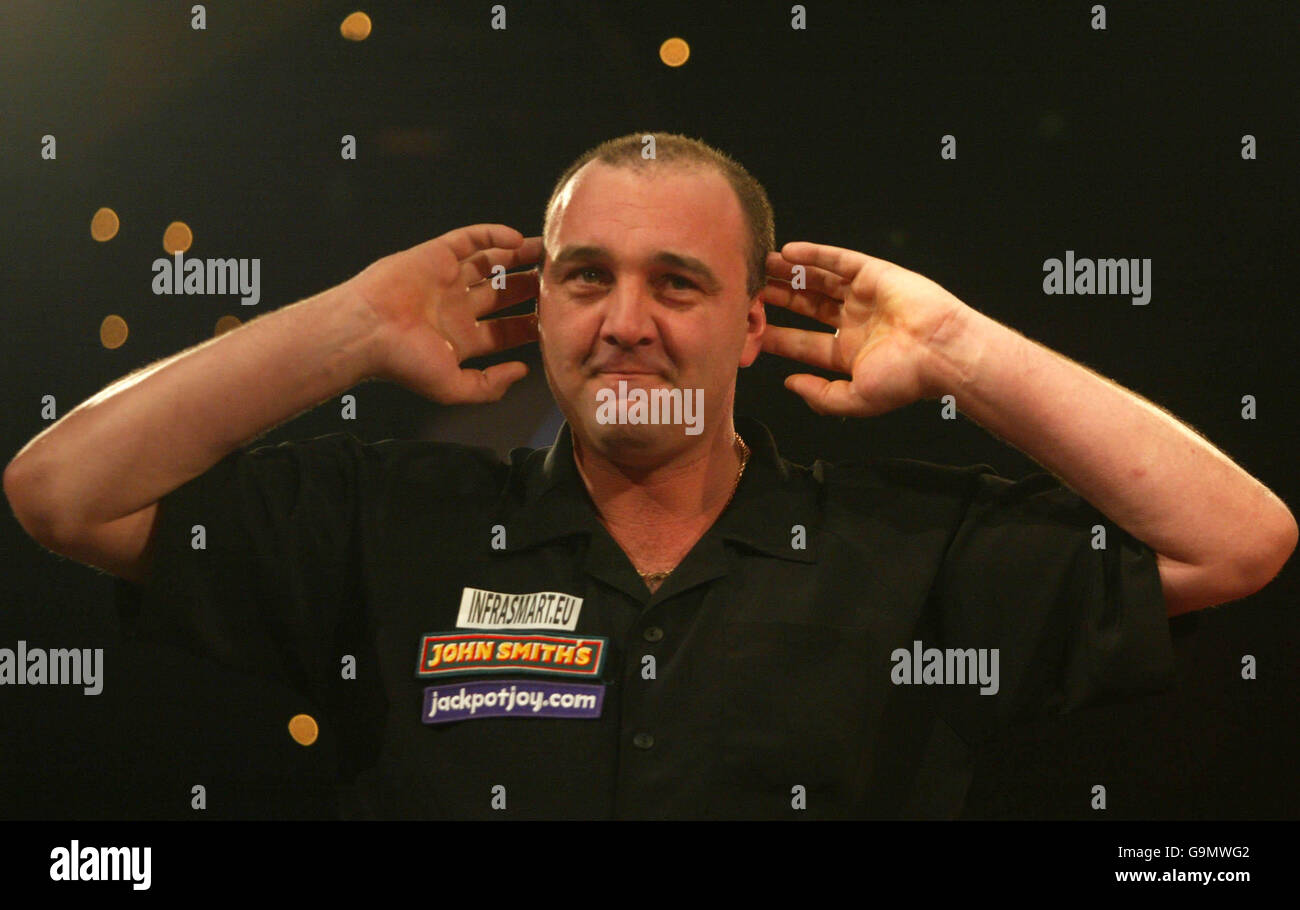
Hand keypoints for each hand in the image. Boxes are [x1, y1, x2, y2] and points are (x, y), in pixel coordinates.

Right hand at [348, 223, 540, 403]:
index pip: (506, 330)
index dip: (531, 324)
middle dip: (530, 288)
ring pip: (491, 264)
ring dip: (518, 257)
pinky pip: (470, 239)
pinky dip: (494, 235)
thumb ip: (490, 386)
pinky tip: (517, 239)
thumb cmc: (403, 362)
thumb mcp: (454, 388)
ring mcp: (447, 280)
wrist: (368, 331)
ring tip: (545, 252)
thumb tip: (522, 372)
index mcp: (462, 339)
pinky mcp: (437, 254)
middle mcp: (456, 308)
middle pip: (503, 295)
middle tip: (557, 280)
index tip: (556, 318)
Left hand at [761, 241, 970, 416]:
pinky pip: (838, 260)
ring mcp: (865, 297)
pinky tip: (787, 252)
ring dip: (790, 273)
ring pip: (819, 280)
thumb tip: (789, 383)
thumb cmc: (905, 379)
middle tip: (750, 292)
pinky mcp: (874, 273)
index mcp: (850, 353)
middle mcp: (856, 323)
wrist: (940, 351)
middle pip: (807, 307)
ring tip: (762, 266)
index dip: (777, 337)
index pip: (804, 344)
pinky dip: (813, 254)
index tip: (750, 331)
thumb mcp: (855, 399)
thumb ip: (820, 396)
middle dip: (779, 300)